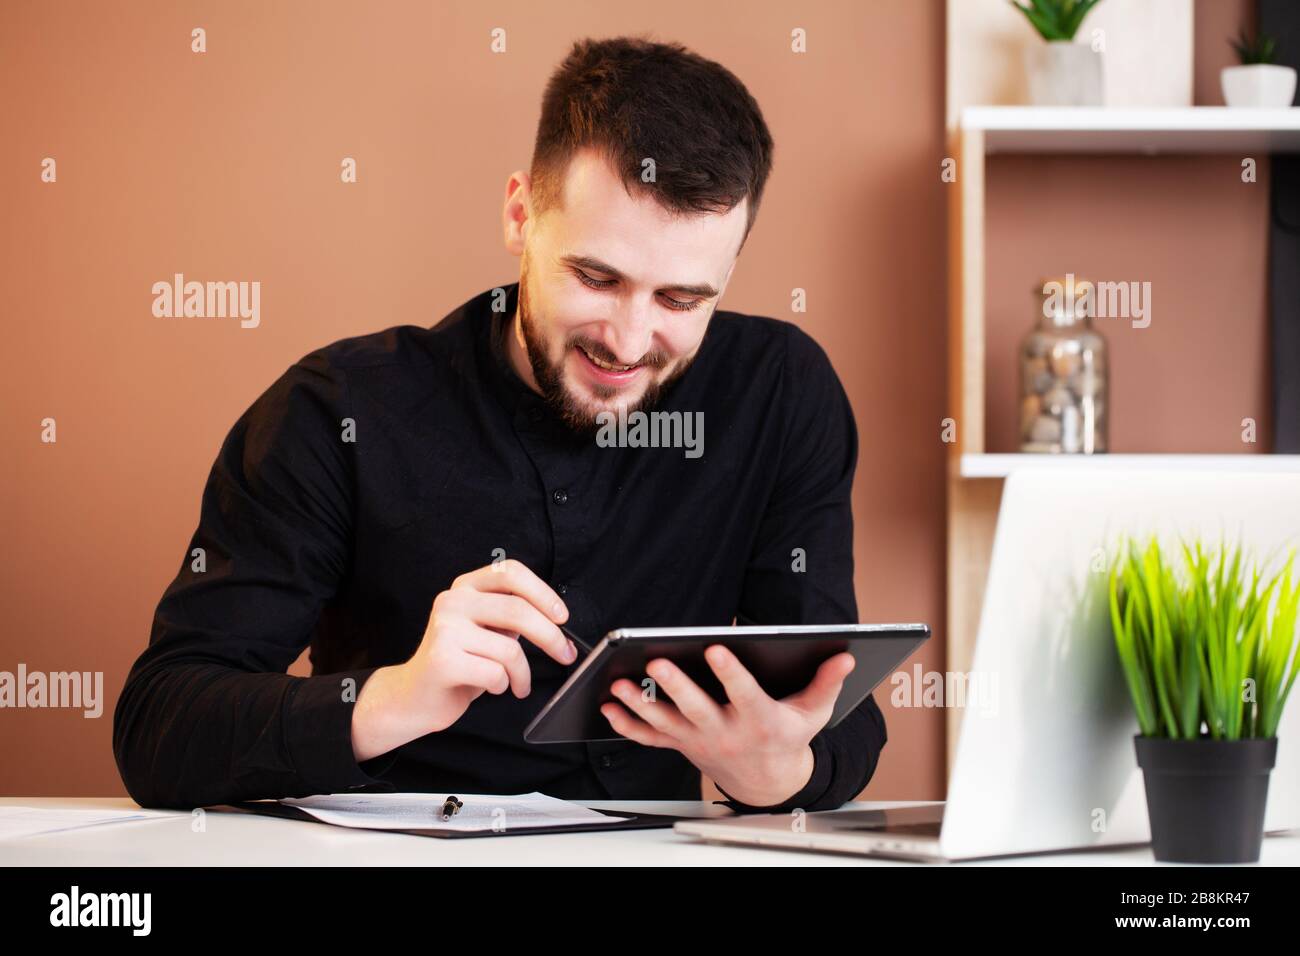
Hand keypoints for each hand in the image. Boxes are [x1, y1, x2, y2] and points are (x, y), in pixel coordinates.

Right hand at [351, 559, 573, 761]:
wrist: (413, 697)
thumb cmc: (459, 663)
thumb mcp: (486, 630)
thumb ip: (512, 617)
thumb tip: (557, 622)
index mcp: (466, 587)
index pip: (511, 572)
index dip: (543, 593)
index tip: (562, 617)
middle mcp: (452, 601)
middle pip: (517, 610)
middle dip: (550, 636)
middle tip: (565, 654)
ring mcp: (444, 629)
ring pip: (509, 649)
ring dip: (523, 674)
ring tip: (518, 683)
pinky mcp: (442, 660)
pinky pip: (495, 673)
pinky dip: (503, 685)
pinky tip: (493, 687)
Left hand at [600, 645, 855, 807]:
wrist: (767, 781)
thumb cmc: (787, 737)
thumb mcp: (814, 712)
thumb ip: (827, 682)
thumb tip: (844, 655)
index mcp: (759, 721)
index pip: (744, 695)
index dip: (730, 673)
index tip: (717, 647)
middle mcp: (725, 732)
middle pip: (696, 709)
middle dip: (676, 687)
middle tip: (658, 664)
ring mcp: (698, 740)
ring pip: (665, 723)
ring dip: (641, 704)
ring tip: (621, 683)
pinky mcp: (681, 744)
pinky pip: (649, 738)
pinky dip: (627, 724)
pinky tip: (609, 706)